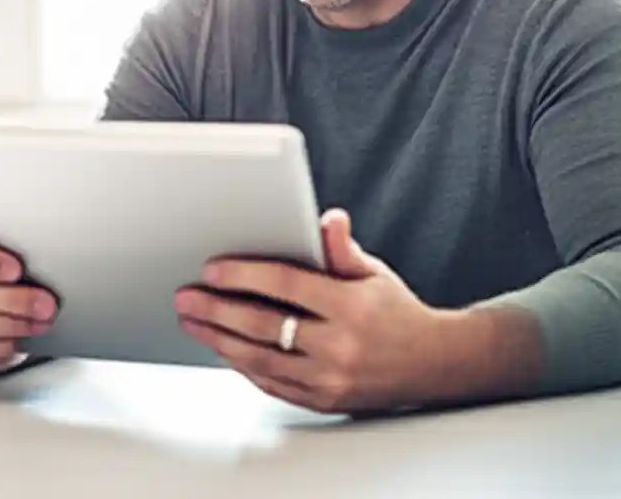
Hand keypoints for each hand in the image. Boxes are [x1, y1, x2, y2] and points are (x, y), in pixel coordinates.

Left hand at [174, 209, 455, 413]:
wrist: (434, 364)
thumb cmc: (397, 312)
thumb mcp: (374, 273)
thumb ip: (342, 249)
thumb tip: (327, 219)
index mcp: (351, 307)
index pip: (286, 285)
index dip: (244, 275)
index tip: (212, 269)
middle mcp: (339, 346)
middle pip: (263, 325)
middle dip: (216, 310)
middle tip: (186, 298)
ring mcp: (329, 379)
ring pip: (260, 359)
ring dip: (219, 340)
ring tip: (193, 322)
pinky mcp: (322, 400)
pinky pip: (271, 383)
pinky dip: (242, 364)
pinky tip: (222, 348)